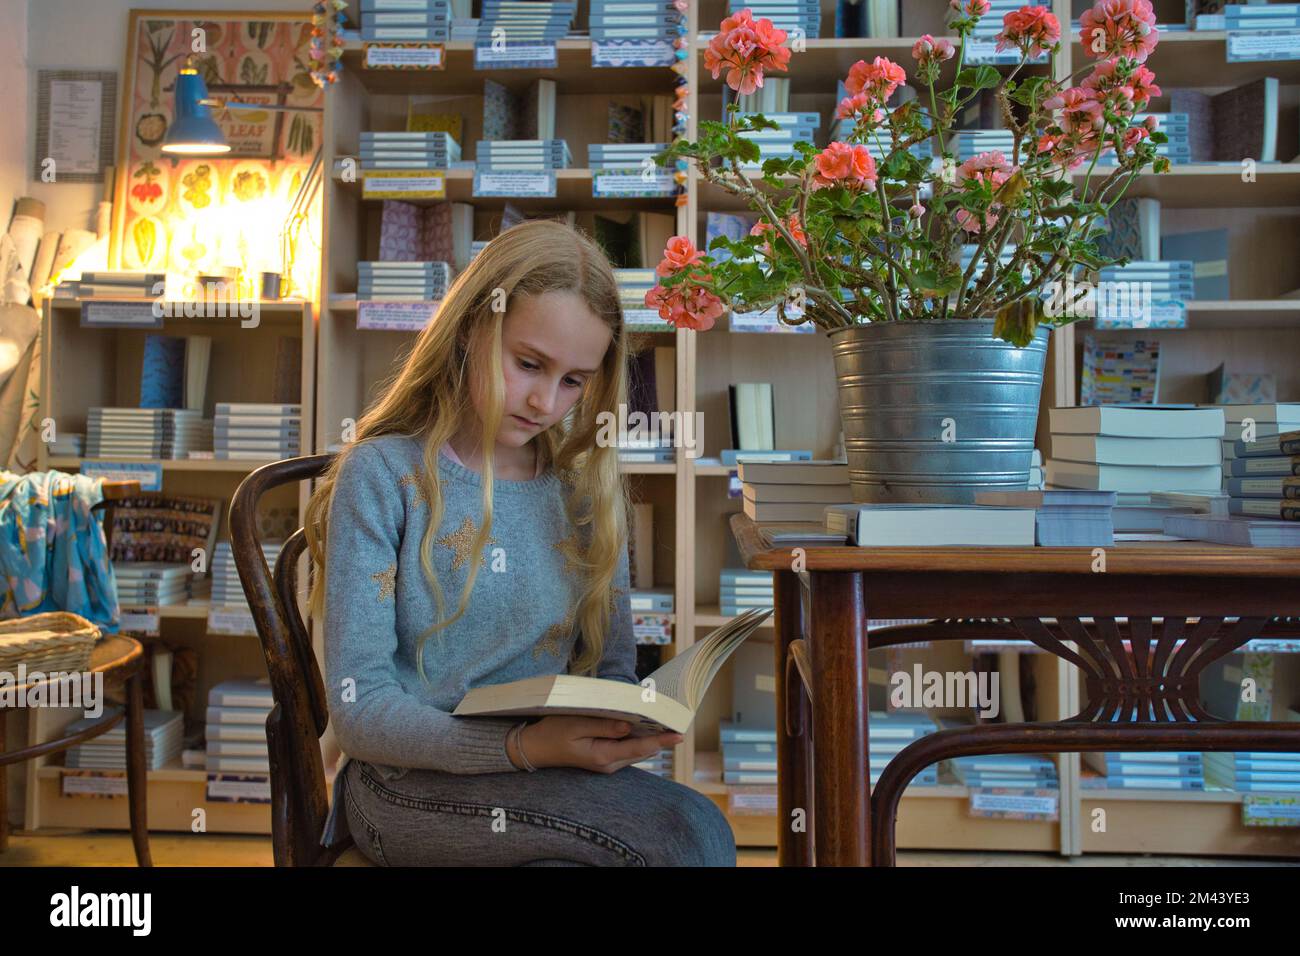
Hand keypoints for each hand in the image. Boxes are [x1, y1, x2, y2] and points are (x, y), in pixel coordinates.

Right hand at [512, 716, 683, 773]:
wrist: (535, 749)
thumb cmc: (553, 733)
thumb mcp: (576, 725)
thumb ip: (604, 726)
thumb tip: (629, 725)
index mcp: (603, 755)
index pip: (641, 748)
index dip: (662, 740)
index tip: (680, 734)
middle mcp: (609, 764)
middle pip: (644, 750)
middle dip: (660, 736)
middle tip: (677, 719)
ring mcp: (608, 763)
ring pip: (637, 750)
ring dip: (649, 736)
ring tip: (665, 719)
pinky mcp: (605, 759)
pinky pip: (628, 748)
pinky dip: (637, 737)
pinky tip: (642, 723)